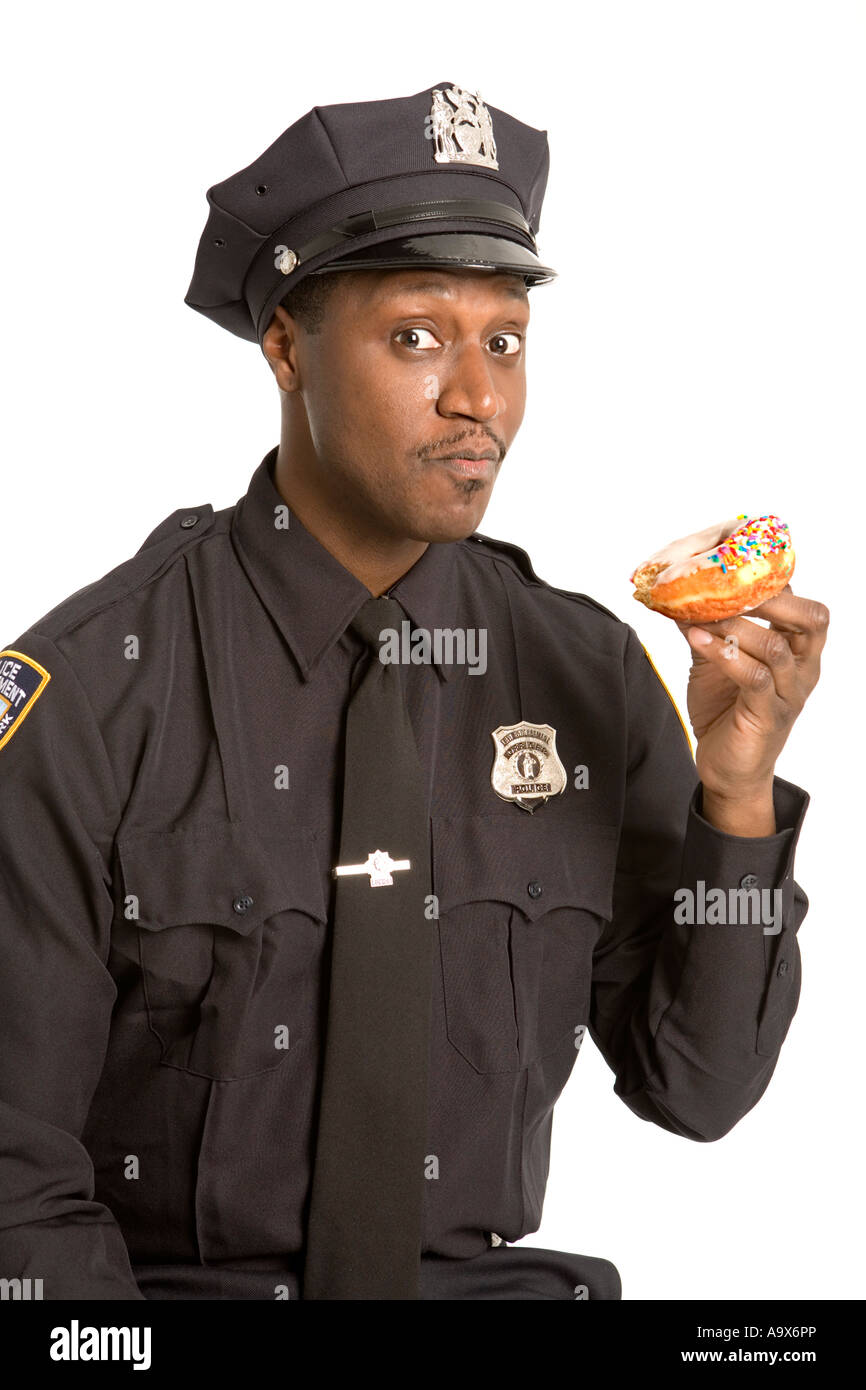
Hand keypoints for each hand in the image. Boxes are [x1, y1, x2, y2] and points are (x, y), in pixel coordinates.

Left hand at [674, 585, 828, 810]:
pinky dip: (724, 654)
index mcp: (797, 651)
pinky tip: (697, 639)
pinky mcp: (767, 715)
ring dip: (735, 625)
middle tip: (729, 582)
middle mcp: (803, 669)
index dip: (773, 579)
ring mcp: (789, 694)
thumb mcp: (716, 660)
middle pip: (810, 618)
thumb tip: (679, 591)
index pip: (800, 602)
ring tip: (700, 613)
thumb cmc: (726, 712)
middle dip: (771, 596)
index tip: (733, 561)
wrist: (727, 769)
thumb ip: (709, 627)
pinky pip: (754, 677)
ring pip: (775, 646)